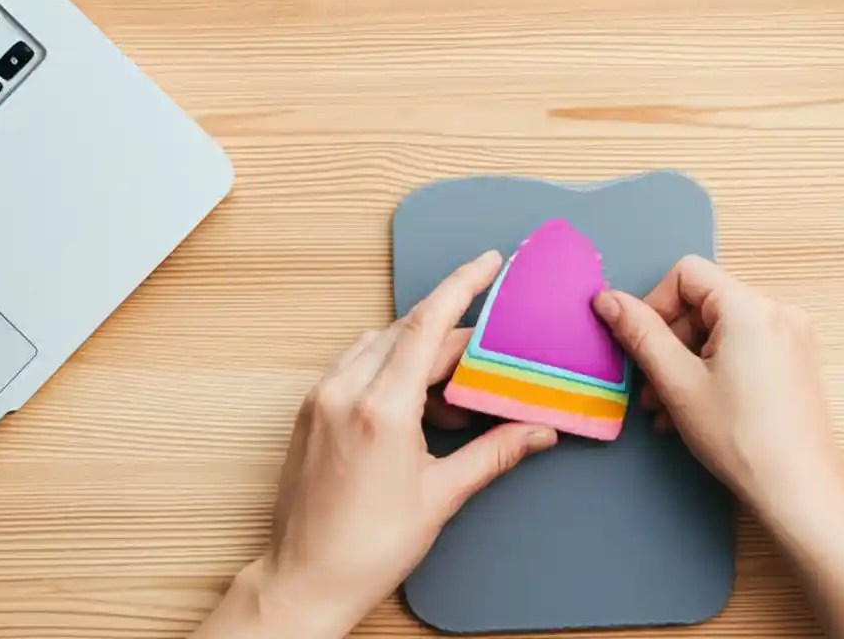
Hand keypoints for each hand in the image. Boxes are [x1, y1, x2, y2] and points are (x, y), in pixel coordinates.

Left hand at [193, 251, 557, 638]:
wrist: (305, 580)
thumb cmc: (366, 547)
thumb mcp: (442, 495)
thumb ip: (495, 451)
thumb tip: (538, 430)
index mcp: (381, 408)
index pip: (429, 325)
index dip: (463, 286)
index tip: (489, 262)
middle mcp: (345, 391)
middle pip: (410, 333)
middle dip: (454, 335)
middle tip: (492, 353)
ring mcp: (321, 398)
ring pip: (381, 345)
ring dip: (420, 353)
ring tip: (454, 393)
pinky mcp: (310, 411)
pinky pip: (357, 365)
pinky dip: (391, 369)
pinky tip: (417, 404)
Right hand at [593, 255, 843, 527]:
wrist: (800, 490)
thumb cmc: (742, 439)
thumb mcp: (677, 383)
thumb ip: (640, 334)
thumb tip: (607, 299)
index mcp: (750, 307)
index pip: (686, 274)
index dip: (654, 304)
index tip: (639, 345)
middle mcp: (778, 312)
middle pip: (704, 303)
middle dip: (669, 342)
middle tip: (648, 387)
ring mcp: (792, 337)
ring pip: (721, 331)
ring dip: (686, 362)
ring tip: (666, 408)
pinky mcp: (795, 362)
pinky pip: (743, 349)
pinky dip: (713, 370)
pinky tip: (695, 409)